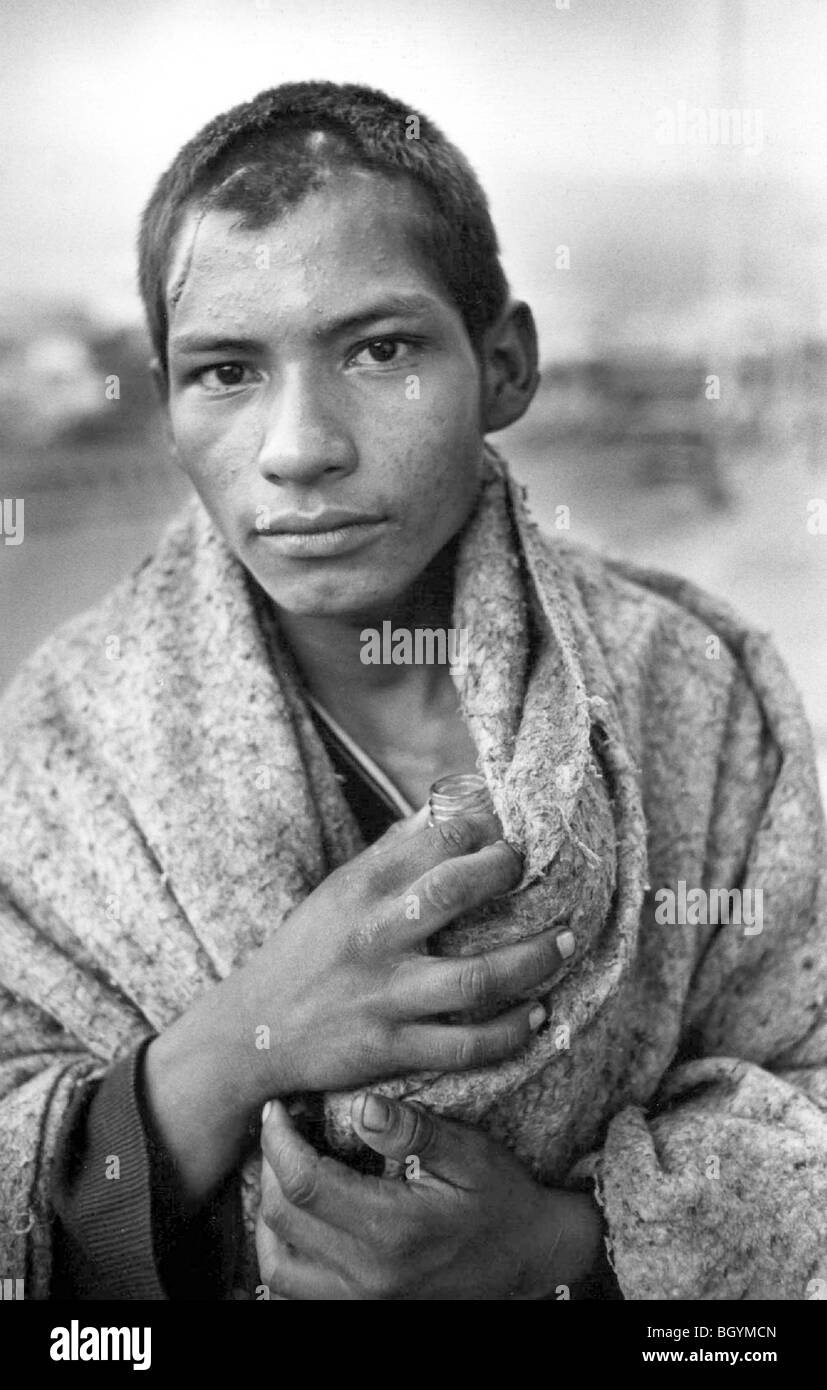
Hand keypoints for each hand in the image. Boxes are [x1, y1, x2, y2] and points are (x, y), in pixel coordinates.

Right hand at [237, 807, 573, 1099]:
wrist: (251, 1031)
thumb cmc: (305, 951)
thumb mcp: (338, 891)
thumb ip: (391, 855)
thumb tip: (444, 812)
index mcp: (361, 887)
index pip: (436, 839)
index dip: (486, 830)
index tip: (514, 831)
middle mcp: (374, 935)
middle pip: (456, 892)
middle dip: (509, 876)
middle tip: (542, 876)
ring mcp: (385, 995)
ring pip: (478, 977)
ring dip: (535, 959)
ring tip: (567, 943)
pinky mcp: (391, 1048)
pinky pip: (466, 1045)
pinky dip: (511, 1032)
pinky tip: (538, 1015)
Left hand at [256, 1094, 603, 1299]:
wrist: (532, 1258)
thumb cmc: (502, 1199)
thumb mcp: (470, 1154)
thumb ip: (414, 1130)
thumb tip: (362, 1106)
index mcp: (392, 1229)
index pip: (304, 1182)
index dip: (279, 1140)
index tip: (278, 1109)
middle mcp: (369, 1274)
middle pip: (282, 1220)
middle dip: (269, 1166)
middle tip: (281, 1131)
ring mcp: (363, 1301)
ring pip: (277, 1265)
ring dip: (269, 1215)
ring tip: (281, 1173)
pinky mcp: (363, 1311)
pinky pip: (296, 1292)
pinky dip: (284, 1252)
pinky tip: (299, 1218)